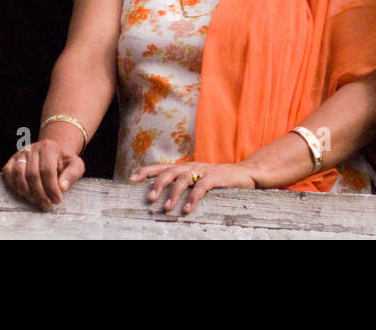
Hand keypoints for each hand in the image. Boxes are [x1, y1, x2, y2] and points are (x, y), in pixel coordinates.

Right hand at [1, 139, 85, 211]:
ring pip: (18, 174)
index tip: (57, 201)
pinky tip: (25, 195)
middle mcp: (32, 148)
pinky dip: (14, 187)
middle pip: (32, 174)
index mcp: (48, 147)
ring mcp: (20, 153)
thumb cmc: (64, 163)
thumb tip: (62, 187)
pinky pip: (8, 174)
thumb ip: (72, 175)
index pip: (47, 171)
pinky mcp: (12, 160)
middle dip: (40, 194)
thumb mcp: (75, 166)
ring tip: (36, 201)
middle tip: (47, 205)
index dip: (51, 188)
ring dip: (26, 192)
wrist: (52, 153)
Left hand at [130, 160, 257, 215]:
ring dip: (173, 193)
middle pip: (168, 172)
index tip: (131, 180)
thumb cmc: (217, 181)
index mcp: (184, 168)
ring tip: (167, 208)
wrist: (245, 174)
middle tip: (149, 199)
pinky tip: (187, 209)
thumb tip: (162, 199)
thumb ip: (183, 186)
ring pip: (183, 179)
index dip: (146, 172)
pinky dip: (193, 198)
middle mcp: (190, 166)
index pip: (160, 167)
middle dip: (157, 184)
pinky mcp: (216, 177)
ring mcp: (203, 171)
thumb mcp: (197, 181)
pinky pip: (201, 187)